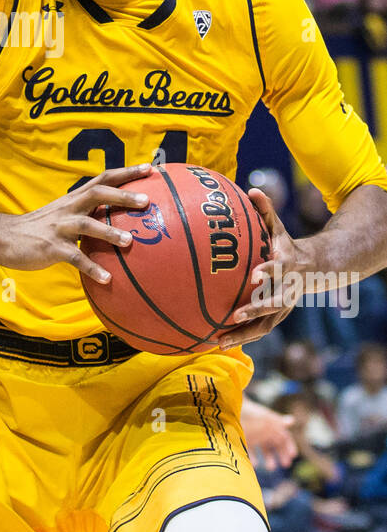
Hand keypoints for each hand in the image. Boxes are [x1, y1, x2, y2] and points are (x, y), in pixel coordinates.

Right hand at [2, 164, 152, 281]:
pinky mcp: (50, 248)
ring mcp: (59, 227)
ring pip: (87, 225)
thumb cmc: (40, 229)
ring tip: (130, 242)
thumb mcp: (63, 215)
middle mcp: (68, 208)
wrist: (4, 237)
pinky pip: (74, 258)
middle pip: (98, 194)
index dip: (126, 172)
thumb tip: (117, 220)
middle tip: (147, 201)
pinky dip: (92, 268)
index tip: (150, 168)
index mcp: (74, 199)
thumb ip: (87, 214)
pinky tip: (107, 279)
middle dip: (123, 196)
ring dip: (109, 232)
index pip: (103, 179)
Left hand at [218, 189, 307, 349]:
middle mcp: (288, 289)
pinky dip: (241, 338)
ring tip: (220, 341)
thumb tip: (252, 189)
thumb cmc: (285, 245)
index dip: (268, 273)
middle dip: (256, 310)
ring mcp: (284, 306)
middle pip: (274, 304)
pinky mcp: (277, 317)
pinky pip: (259, 331)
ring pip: (266, 325)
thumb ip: (266, 210)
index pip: (278, 270)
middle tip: (235, 315)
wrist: (313, 268)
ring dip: (245, 334)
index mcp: (287, 266)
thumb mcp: (279, 227)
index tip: (254, 276)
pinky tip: (218, 342)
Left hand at [241, 396, 297, 470]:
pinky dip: (254, 458)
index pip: (284, 436)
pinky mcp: (244, 440)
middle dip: (282, 454)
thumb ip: (278, 421)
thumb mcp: (265, 417)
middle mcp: (264, 431)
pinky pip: (251, 451)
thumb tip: (292, 420)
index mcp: (272, 425)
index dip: (289, 445)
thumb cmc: (250, 412)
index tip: (293, 455)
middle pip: (276, 445)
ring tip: (271, 468)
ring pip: (265, 449)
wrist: (231, 409)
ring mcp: (255, 436)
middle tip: (286, 464)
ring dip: (269, 459)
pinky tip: (256, 465)